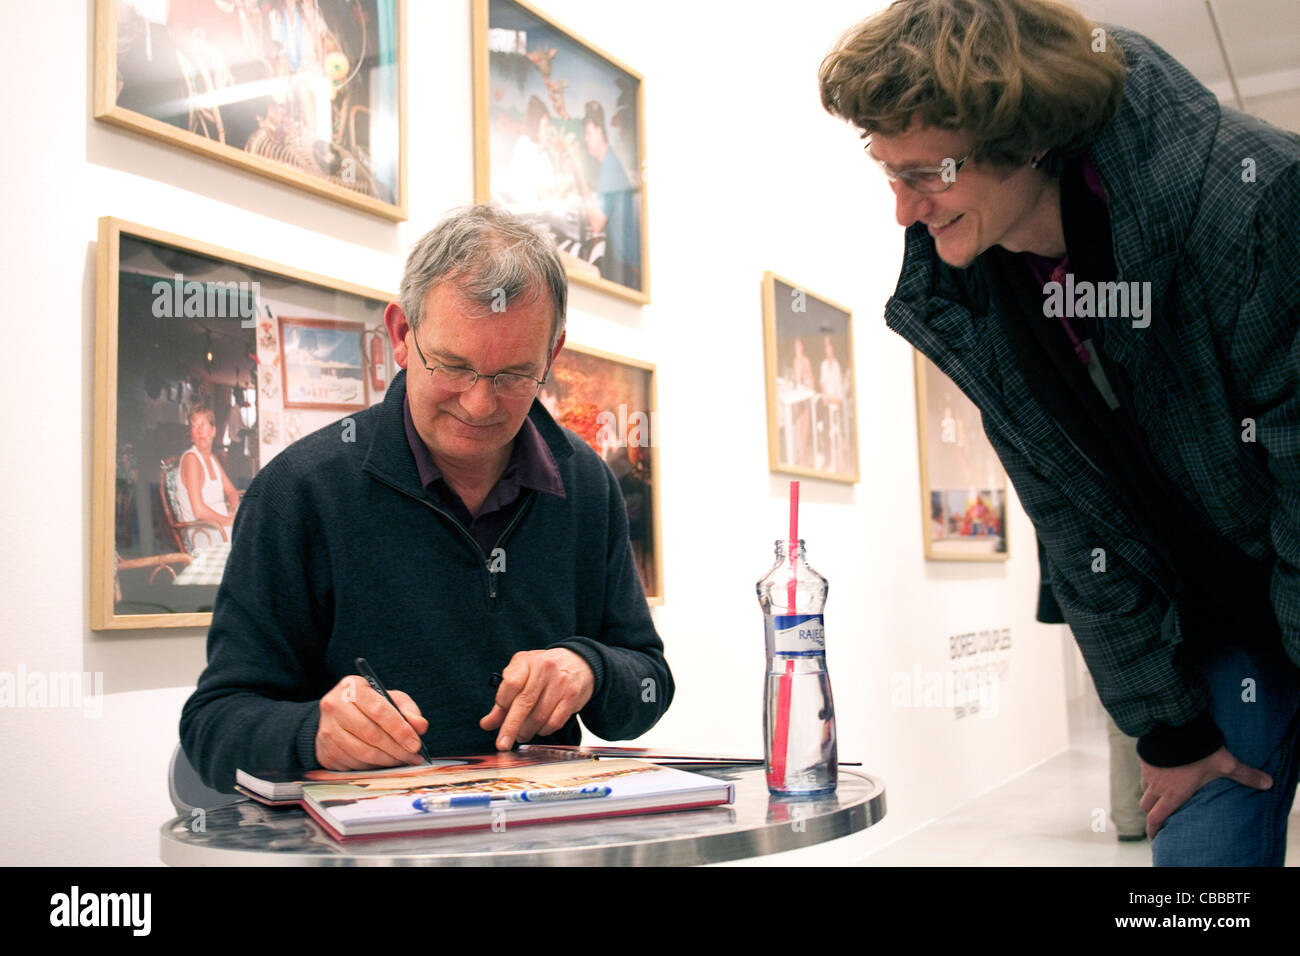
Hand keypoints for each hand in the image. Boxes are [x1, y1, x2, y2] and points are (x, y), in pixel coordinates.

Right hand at [315, 675, 429, 770]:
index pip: (378, 710)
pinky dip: (374, 767)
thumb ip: (408, 710)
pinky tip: (385, 762)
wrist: (338, 716)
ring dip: (388, 760)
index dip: (400, 729)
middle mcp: (334, 706)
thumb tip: (420, 726)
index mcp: (352, 687)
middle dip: (397, 748)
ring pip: (363, 753)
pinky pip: (354, 765)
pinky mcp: (326, 751)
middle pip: (371, 734)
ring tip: (403, 760)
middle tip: (413, 755)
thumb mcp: (390, 698)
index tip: (416, 743)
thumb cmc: (369, 705)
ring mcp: (327, 730)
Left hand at [479, 649, 594, 749]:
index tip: (500, 713)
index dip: (503, 703)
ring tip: (522, 734)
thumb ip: (503, 699)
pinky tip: (539, 729)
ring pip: (539, 716)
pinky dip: (543, 731)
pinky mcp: (572, 697)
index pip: (510, 684)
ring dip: (527, 731)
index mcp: (527, 661)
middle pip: (524, 703)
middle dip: (510, 727)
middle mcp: (544, 668)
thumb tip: (487, 724)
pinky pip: (554, 722)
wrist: (578, 662)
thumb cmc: (542, 672)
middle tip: (502, 744)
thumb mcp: (521, 676)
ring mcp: (560, 683)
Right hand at [1138, 745, 1271, 838]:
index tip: (1156, 837)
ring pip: (1143, 789)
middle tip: (1159, 816)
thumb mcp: (1225, 764)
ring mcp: (1148, 771)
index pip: (1156, 818)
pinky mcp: (1144, 757)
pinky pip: (1144, 772)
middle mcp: (1157, 786)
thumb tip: (1268, 783)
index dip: (1154, 830)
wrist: (1172, 724)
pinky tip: (1159, 770)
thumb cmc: (1198, 750)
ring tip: (1159, 794)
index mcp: (1173, 794)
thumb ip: (1245, 775)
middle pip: (1146, 806)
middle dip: (1152, 812)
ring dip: (1150, 794)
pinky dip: (1149, 776)